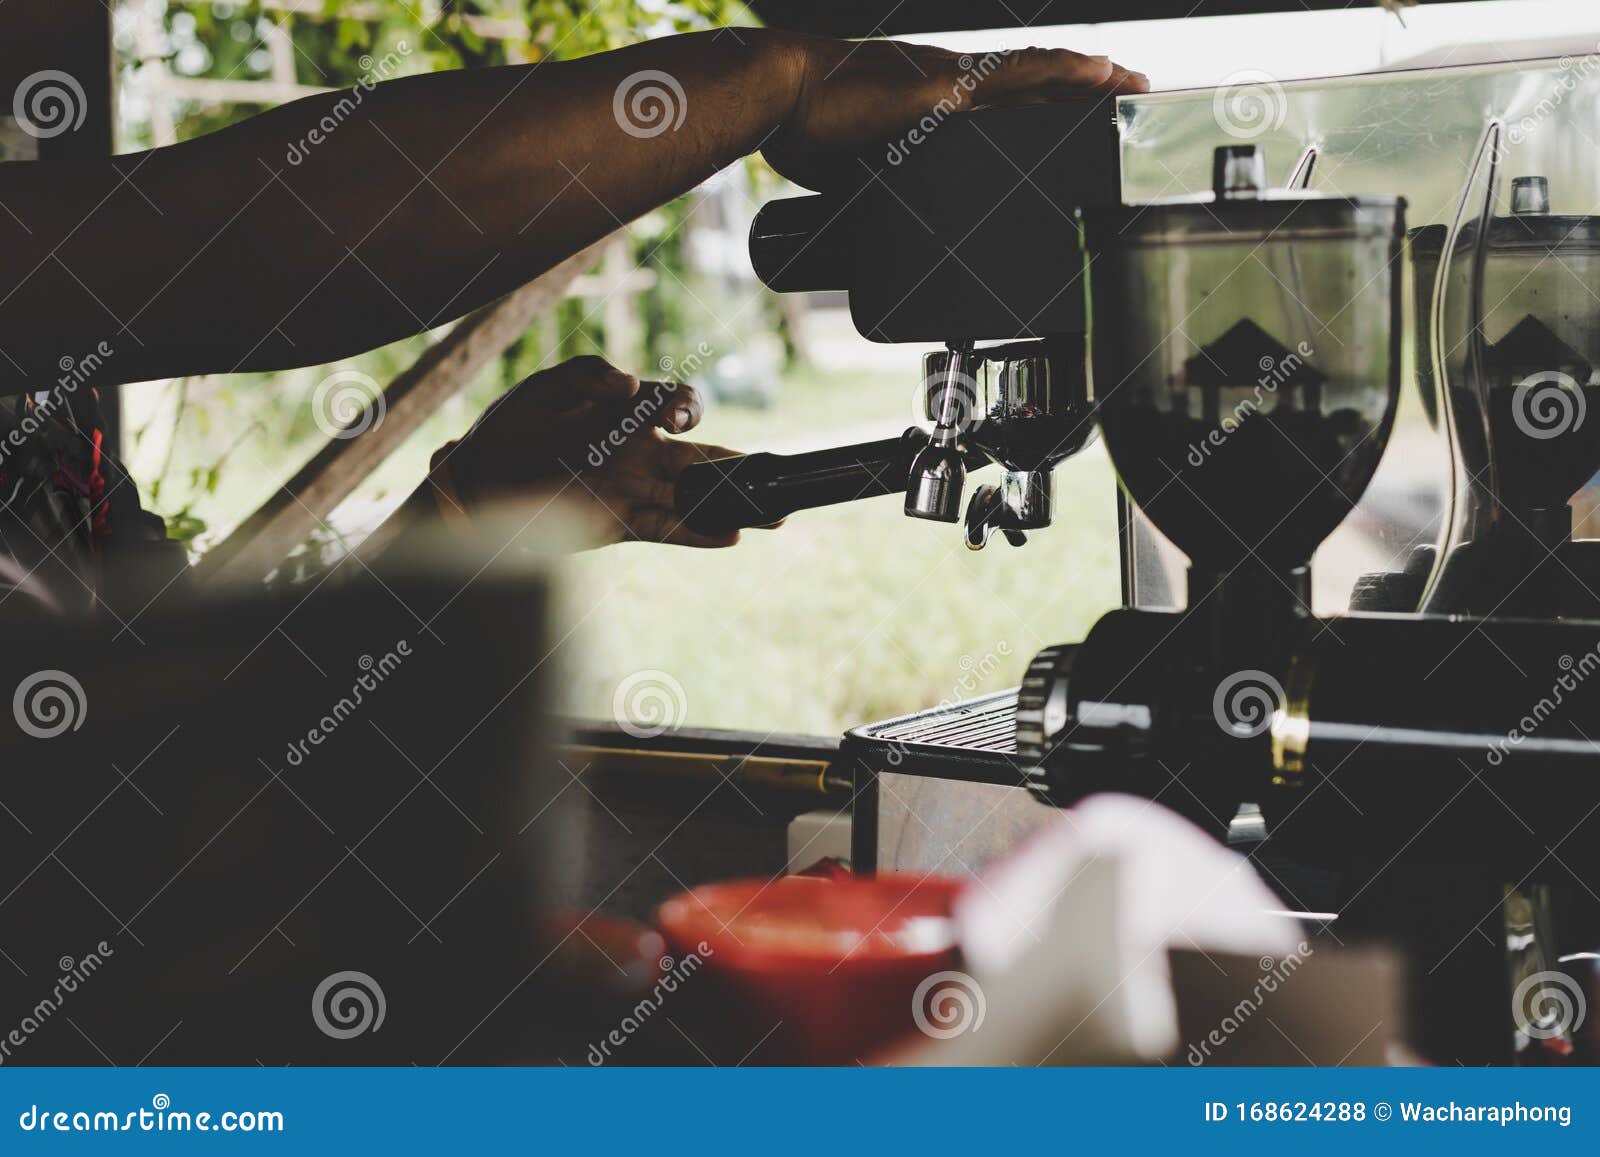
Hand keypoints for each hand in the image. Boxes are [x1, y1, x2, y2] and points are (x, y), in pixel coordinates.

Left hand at [445, 354, 752, 547]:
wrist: (477, 482)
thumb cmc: (511, 429)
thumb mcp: (545, 387)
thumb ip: (588, 374)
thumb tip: (632, 384)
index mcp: (627, 414)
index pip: (677, 403)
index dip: (686, 405)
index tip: (671, 416)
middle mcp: (639, 452)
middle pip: (702, 456)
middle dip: (739, 464)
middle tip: (770, 471)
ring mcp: (634, 490)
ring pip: (695, 497)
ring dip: (733, 504)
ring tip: (772, 513)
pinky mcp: (621, 523)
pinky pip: (668, 529)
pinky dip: (698, 533)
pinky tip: (729, 535)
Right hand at [763, 36, 1148, 190]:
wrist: (782, 96)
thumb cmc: (807, 129)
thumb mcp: (858, 170)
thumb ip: (886, 186)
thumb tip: (884, 228)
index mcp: (934, 106)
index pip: (1005, 102)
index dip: (1048, 102)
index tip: (1082, 111)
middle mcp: (952, 86)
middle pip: (1036, 83)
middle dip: (1086, 91)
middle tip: (1132, 95)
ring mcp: (954, 83)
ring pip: (1039, 73)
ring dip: (1090, 78)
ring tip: (1135, 83)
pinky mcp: (951, 88)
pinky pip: (1022, 73)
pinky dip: (1065, 69)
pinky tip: (1101, 70)